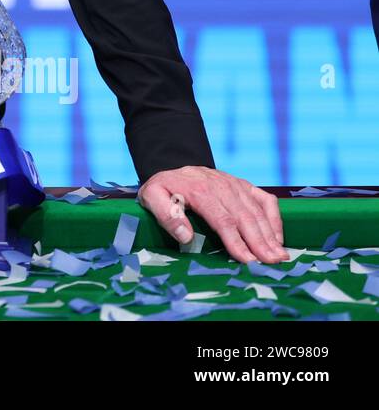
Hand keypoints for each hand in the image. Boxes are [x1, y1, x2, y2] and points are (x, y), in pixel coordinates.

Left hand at [138, 166, 288, 263]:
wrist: (173, 168)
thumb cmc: (164, 188)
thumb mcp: (152, 197)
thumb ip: (166, 215)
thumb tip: (185, 236)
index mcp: (199, 190)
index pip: (222, 220)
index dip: (236, 241)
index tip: (248, 260)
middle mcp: (221, 185)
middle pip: (244, 217)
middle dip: (260, 242)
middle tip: (272, 263)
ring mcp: (235, 184)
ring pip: (257, 210)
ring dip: (271, 234)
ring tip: (280, 256)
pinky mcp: (243, 185)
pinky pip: (264, 199)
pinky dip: (275, 217)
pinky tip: (279, 237)